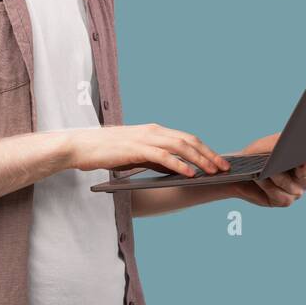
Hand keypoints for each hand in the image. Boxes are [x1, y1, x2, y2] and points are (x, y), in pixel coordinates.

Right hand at [66, 123, 230, 177]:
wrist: (80, 146)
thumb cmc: (106, 152)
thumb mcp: (137, 154)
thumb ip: (156, 159)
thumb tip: (177, 169)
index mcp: (154, 131)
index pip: (187, 138)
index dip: (206, 149)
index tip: (220, 161)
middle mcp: (153, 131)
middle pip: (189, 140)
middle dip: (209, 154)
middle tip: (225, 167)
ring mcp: (144, 138)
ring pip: (180, 147)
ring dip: (199, 159)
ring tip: (213, 171)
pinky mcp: (135, 149)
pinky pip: (162, 156)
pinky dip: (178, 164)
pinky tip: (189, 173)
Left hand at [228, 133, 305, 206]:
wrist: (240, 170)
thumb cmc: (258, 154)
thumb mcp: (270, 143)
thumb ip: (286, 143)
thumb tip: (295, 143)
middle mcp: (305, 177)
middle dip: (304, 170)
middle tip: (301, 162)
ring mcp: (296, 191)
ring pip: (294, 187)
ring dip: (279, 176)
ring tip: (267, 169)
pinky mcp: (283, 201)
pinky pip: (280, 196)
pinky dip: (269, 186)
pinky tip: (259, 178)